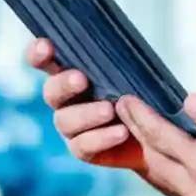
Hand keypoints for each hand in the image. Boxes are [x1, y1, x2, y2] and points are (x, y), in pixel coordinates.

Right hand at [26, 38, 144, 170]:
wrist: (158, 133)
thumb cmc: (144, 94)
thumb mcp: (138, 73)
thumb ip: (123, 62)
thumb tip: (120, 51)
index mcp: (73, 73)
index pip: (47, 61)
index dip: (38, 54)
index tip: (45, 46)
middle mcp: (67, 99)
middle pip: (51, 91)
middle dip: (63, 84)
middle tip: (81, 80)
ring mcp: (72, 126)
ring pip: (65, 120)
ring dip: (86, 114)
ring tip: (110, 110)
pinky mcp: (84, 149)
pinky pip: (82, 146)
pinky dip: (102, 138)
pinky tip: (121, 132)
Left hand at [115, 93, 195, 195]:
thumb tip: (190, 102)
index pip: (161, 136)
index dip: (141, 117)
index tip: (127, 102)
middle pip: (155, 158)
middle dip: (138, 132)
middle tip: (127, 113)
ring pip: (165, 178)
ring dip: (152, 155)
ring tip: (146, 135)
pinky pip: (182, 193)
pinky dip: (172, 173)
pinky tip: (179, 164)